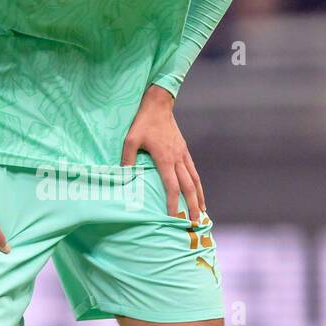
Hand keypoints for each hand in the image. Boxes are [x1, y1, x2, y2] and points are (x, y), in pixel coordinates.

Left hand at [121, 84, 205, 221]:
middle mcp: (177, 159)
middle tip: (195, 221)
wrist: (159, 105)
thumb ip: (127, 159)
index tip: (173, 217)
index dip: (173, 203)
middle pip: (189, 187)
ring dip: (199, 197)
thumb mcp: (130, 139)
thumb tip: (123, 176)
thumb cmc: (143, 122)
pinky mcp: (184, 150)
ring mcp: (183, 154)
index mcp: (165, 159)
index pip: (172, 186)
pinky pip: (194, 171)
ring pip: (195, 180)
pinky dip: (198, 184)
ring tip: (202, 211)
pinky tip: (198, 192)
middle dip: (192, 205)